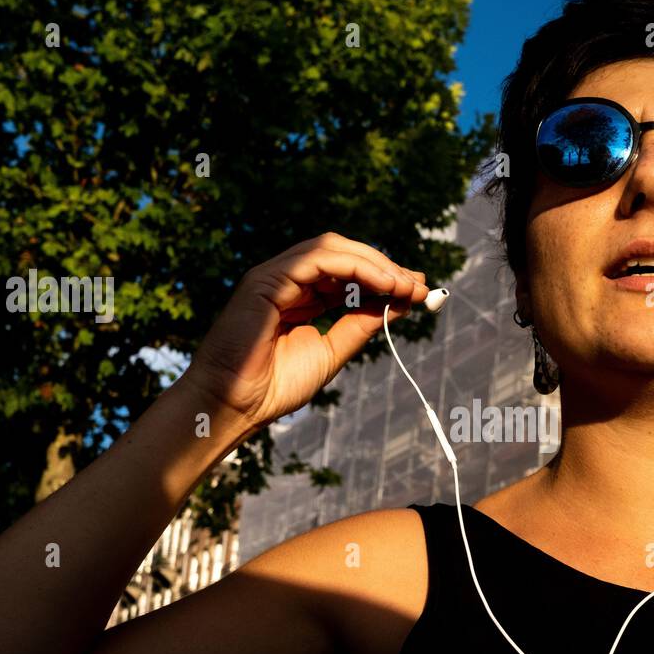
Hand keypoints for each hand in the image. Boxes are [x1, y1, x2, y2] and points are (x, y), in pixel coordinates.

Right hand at [181, 232, 429, 432]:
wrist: (235, 405)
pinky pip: (317, 259)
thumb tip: (397, 303)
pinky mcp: (266, 279)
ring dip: (375, 262)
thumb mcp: (331, 351)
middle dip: (385, 266)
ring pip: (332, 248)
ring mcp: (274, 276)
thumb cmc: (274, 386)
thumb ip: (360, 325)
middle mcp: (287, 280)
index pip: (348, 274)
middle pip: (343, 253)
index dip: (384, 278)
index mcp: (301, 297)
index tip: (418, 291)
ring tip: (405, 284)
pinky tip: (382, 283)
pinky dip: (355, 266)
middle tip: (418, 284)